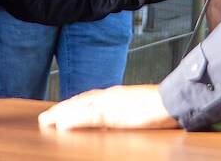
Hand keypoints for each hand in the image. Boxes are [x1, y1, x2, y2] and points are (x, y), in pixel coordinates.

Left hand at [38, 85, 178, 129]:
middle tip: (46, 117)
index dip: (73, 104)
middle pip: (80, 101)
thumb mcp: (139, 108)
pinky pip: (89, 117)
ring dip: (62, 114)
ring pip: (80, 108)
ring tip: (48, 121)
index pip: (89, 98)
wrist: (173, 100)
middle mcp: (110, 96)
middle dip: (63, 109)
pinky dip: (74, 120)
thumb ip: (125, 112)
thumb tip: (116, 120)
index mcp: (117, 95)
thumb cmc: (162, 106)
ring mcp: (111, 104)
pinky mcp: (113, 113)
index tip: (61, 110)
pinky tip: (63, 125)